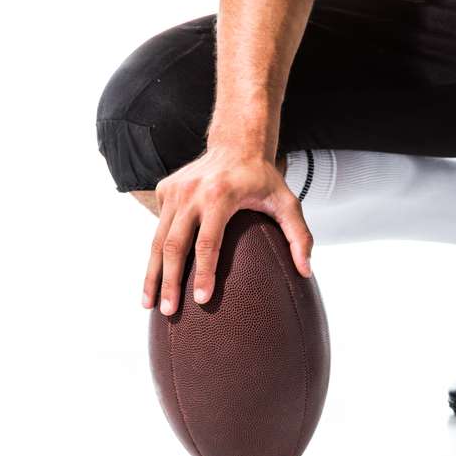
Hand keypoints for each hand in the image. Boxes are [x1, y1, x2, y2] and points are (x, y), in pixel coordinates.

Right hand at [142, 148, 312, 315]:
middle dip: (169, 282)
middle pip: (174, 245)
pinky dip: (155, 254)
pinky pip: (159, 227)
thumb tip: (306, 272)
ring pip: (158, 240)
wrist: (237, 143)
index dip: (204, 273)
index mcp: (220, 195)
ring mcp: (175, 190)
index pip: (207, 242)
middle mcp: (192, 192)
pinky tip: (155, 278)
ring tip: (150, 305)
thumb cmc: (263, 179)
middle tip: (168, 312)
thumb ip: (299, 236)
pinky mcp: (165, 189)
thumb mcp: (287, 202)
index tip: (201, 301)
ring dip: (152, 274)